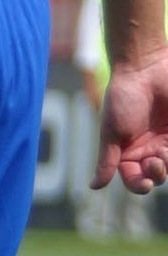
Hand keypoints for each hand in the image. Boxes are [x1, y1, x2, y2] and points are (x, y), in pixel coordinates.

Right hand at [92, 51, 167, 193]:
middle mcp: (149, 149)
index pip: (134, 179)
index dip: (140, 185)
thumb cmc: (122, 98)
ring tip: (166, 151)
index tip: (146, 183)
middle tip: (156, 161)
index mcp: (129, 153)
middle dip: (157, 174)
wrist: (144, 69)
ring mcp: (166, 140)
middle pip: (156, 175)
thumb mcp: (111, 132)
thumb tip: (94, 187)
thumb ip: (106, 161)